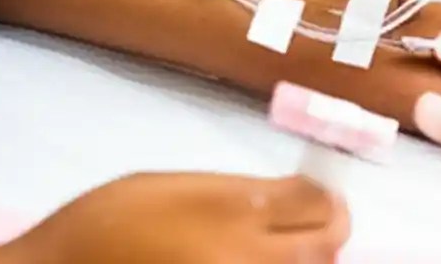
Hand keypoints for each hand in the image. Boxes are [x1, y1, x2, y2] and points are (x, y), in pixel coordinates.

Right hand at [0, 173, 348, 263]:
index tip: (322, 191)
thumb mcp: (176, 186)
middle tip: (318, 218)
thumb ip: (241, 193)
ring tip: (283, 246)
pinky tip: (255, 263)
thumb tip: (299, 191)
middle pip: (327, 242)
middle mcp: (246, 256)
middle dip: (328, 226)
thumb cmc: (112, 220)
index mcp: (231, 210)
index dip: (327, 193)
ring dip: (307, 258)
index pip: (318, 201)